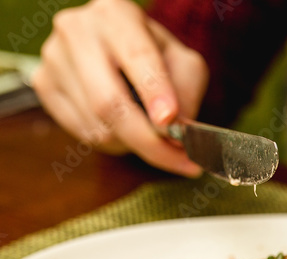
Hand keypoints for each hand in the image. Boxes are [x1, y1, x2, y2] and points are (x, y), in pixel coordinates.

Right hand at [33, 0, 208, 176]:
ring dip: (134, 144)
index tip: (170, 121)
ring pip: (98, 125)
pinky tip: (125, 128)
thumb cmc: (153, 54)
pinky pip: (84, 132)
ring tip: (151, 134)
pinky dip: (113, 142)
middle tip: (178, 160)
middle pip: (109, 102)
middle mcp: (78, 30)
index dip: (154, 92)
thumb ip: (186, 92)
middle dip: (147, 140)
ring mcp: (55, 58)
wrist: (115, 45)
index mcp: (117, 15)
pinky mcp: (45, 84)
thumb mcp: (183, 63)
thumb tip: (177, 128)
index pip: (137, 56)